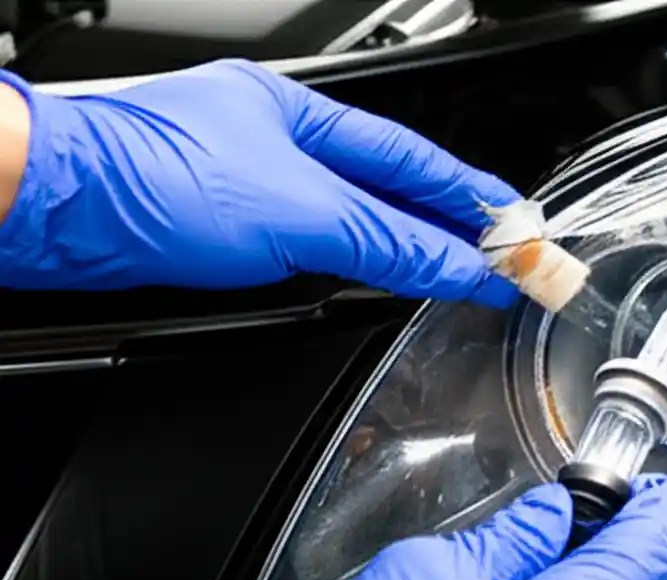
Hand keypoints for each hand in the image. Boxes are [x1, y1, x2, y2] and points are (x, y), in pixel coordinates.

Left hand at [0, 60, 518, 305]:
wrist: (53, 211)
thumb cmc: (149, 177)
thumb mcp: (298, 211)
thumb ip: (387, 240)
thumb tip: (459, 264)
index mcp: (299, 112)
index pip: (410, 160)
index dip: (469, 198)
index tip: (515, 232)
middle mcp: (276, 144)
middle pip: (384, 187)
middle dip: (446, 223)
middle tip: (503, 257)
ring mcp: (248, 186)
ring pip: (348, 219)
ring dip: (403, 247)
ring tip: (456, 272)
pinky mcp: (221, 229)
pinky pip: (312, 246)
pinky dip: (353, 266)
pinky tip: (375, 282)